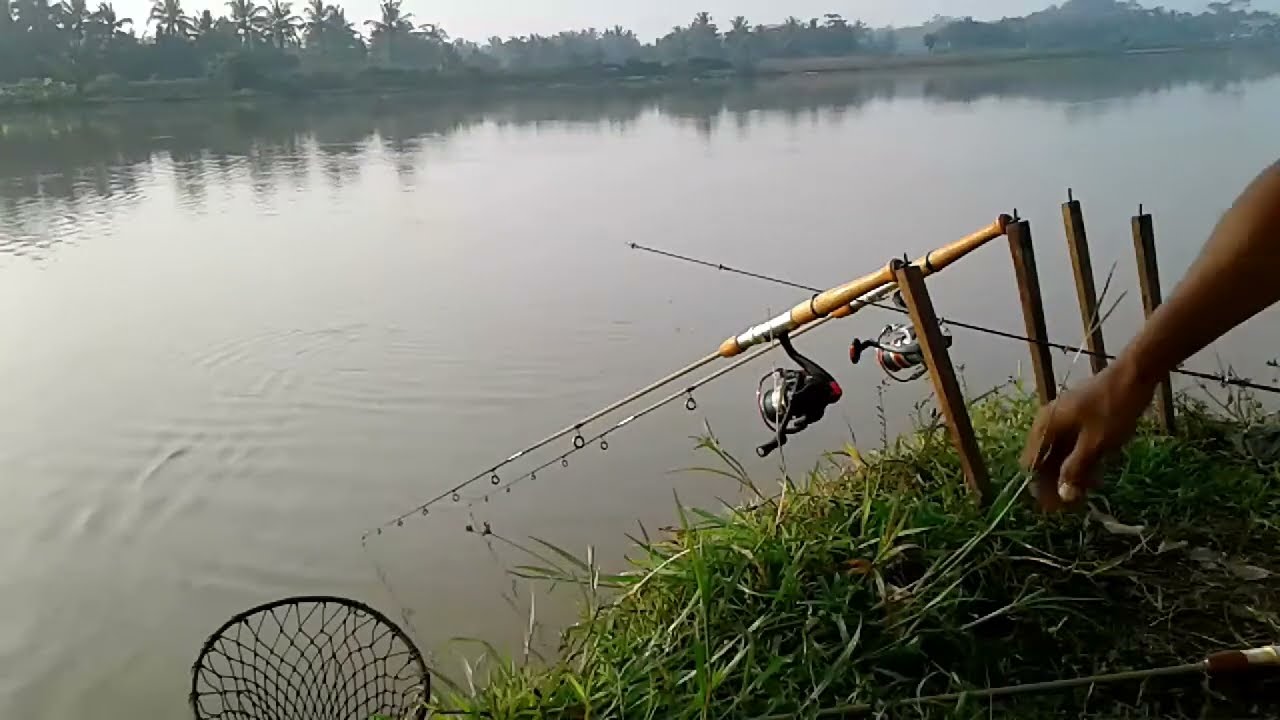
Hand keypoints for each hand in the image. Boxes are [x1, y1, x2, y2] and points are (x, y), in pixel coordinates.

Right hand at [1020, 359, 1156, 510]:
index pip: (1033, 465)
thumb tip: (1063, 495)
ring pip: (1060, 455)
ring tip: (1086, 494)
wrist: (1134, 375)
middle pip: (1045, 461)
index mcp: (1045, 427)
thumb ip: (1076, 469)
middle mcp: (1049, 424)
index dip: (1041, 488)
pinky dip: (1080, 461)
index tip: (1055, 509)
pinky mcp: (1079, 420)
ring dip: (1070, 474)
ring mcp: (1064, 421)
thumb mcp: (1095, 444)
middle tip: (1073, 505)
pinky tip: (1095, 475)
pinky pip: (1073, 446)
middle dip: (1056, 483)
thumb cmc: (1112, 409)